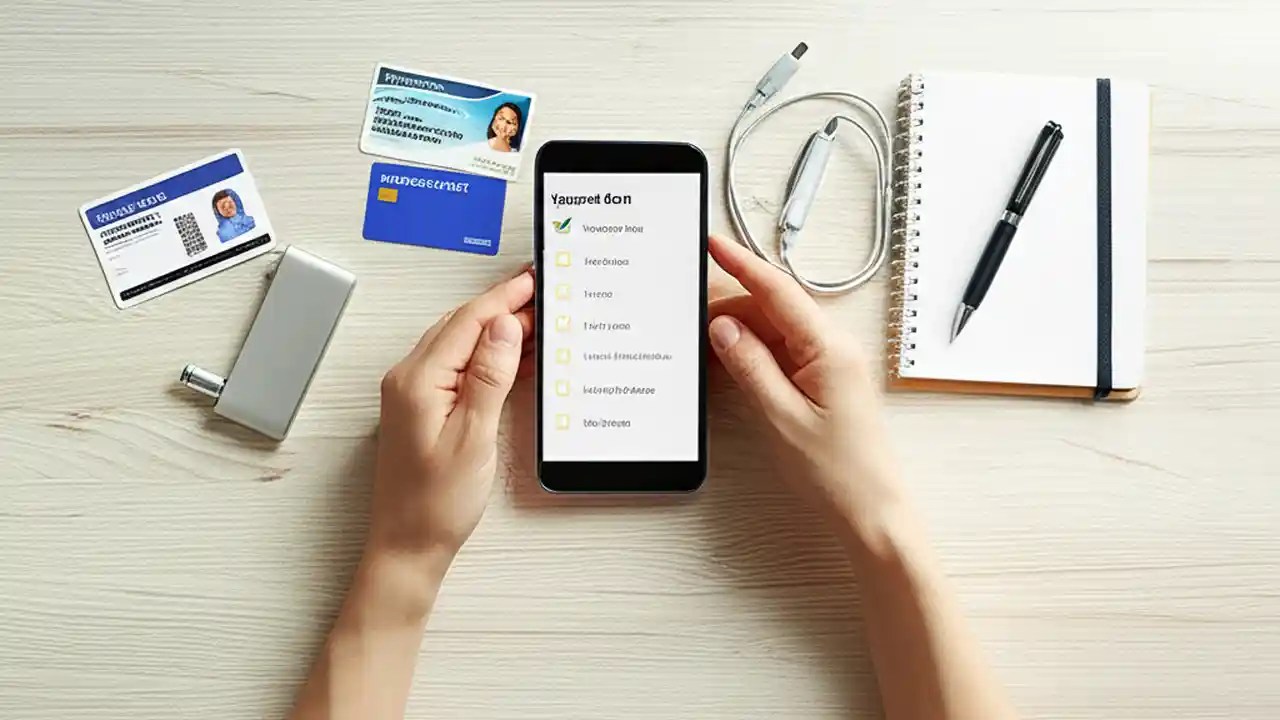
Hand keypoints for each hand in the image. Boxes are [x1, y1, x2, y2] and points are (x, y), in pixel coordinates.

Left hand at [370, 269, 533, 569]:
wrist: (408, 546)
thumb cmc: (436, 504)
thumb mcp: (474, 437)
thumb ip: (490, 377)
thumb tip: (504, 327)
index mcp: (418, 380)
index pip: (467, 322)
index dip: (504, 298)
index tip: (534, 282)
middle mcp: (408, 379)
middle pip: (461, 326)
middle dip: (503, 308)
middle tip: (544, 297)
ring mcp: (411, 392)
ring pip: (459, 344)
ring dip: (495, 331)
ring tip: (536, 322)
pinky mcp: (420, 407)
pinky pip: (455, 365)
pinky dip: (485, 355)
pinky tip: (509, 357)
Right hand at [706, 235, 905, 548]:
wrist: (873, 511)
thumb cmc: (838, 473)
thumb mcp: (781, 417)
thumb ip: (750, 366)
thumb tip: (723, 328)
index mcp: (829, 348)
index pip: (777, 291)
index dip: (742, 264)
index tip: (713, 245)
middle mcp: (834, 347)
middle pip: (773, 308)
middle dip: (729, 307)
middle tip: (689, 318)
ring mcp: (830, 363)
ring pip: (775, 330)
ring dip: (739, 333)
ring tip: (703, 348)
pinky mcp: (825, 380)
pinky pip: (783, 352)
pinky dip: (753, 354)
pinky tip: (730, 365)